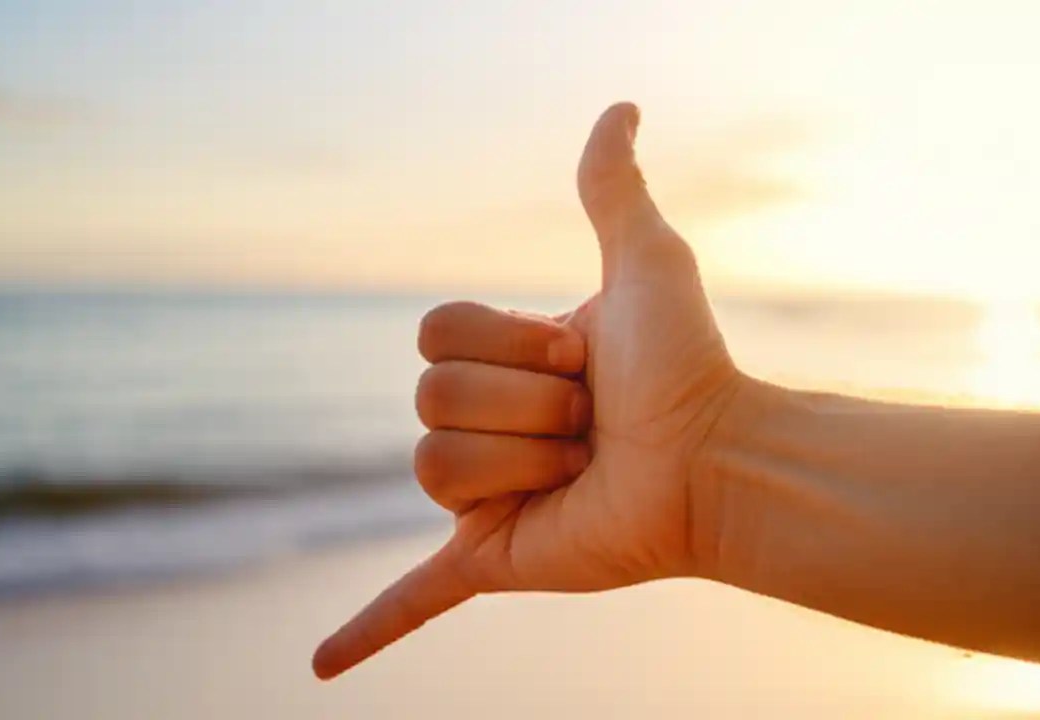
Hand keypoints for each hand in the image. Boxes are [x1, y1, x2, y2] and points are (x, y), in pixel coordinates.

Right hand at [313, 103, 741, 678]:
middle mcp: (479, 427)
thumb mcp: (645, 263)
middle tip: (588, 420)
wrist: (716, 458)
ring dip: (521, 459)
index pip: (434, 334)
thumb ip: (612, 190)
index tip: (580, 353)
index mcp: (498, 363)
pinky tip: (323, 668)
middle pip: (429, 398)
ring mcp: (481, 498)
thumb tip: (620, 109)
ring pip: (431, 467)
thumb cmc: (686, 363)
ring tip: (578, 467)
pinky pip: (414, 597)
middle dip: (524, 403)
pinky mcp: (491, 560)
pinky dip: (370, 633)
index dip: (508, 341)